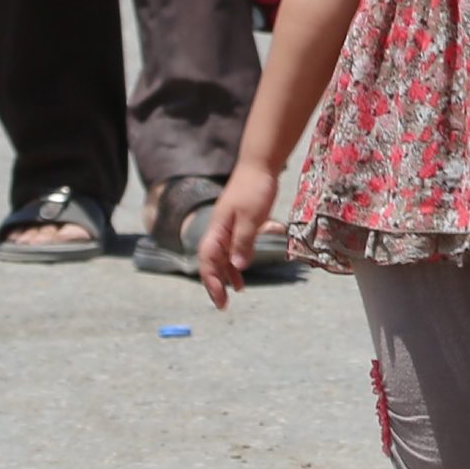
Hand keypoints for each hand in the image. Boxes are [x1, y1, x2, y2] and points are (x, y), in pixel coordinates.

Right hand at [193, 162, 282, 305]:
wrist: (261, 164)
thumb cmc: (255, 188)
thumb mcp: (252, 217)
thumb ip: (244, 241)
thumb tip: (237, 267)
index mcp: (218, 229)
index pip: (208, 261)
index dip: (212, 281)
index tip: (220, 299)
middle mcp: (220, 230)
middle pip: (212, 261)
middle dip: (216, 283)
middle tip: (224, 304)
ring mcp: (229, 226)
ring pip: (224, 255)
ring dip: (228, 273)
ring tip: (239, 290)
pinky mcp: (240, 222)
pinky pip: (236, 246)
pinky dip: (239, 258)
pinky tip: (246, 266)